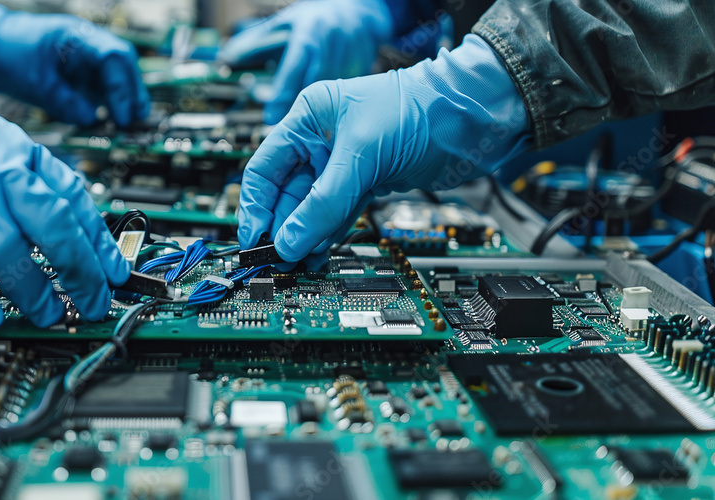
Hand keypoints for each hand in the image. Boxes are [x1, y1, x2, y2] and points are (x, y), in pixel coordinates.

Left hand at [0, 4, 149, 127]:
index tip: (122, 117)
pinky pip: (97, 86)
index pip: (114, 59)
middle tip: (137, 121)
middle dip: (132, 93)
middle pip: (122, 65)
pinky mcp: (74, 72)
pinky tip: (110, 121)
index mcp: (78, 36)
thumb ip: (65, 102)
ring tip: (129, 125)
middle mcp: (86, 44)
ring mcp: (82, 57)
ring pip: (113, 76)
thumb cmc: (6, 54)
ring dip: (123, 98)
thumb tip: (93, 120)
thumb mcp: (35, 83)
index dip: (123, 90)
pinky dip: (106, 102)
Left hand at [220, 0, 400, 123]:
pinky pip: (353, 94)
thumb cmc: (312, 21)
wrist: (359, 11)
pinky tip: (332, 122)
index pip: (294, 64)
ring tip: (310, 133)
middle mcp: (333, 40)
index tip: (271, 118)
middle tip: (287, 134)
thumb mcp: (282, 25)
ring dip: (322, 113)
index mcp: (309, 30)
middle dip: (301, 108)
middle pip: (316, 80)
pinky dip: (340, 109)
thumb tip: (225, 58)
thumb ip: (255, 43)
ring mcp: (354, 52)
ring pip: (337, 91)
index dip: (283, 92)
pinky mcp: (368, 66)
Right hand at [237, 35, 531, 261]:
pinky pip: (338, 211)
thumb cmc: (418, 110)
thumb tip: (292, 241)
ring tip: (298, 260)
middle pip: (288, 192)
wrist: (471, 117)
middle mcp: (321, 139)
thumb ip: (324, 203)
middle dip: (283, 225)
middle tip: (277, 257)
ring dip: (306, 233)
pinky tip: (319, 250)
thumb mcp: (360, 156)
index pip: (266, 167)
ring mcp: (344, 162)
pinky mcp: (367, 180)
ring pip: (313, 205)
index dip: (256, 205)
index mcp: (308, 117)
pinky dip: (329, 231)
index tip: (253, 237)